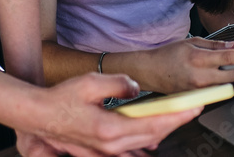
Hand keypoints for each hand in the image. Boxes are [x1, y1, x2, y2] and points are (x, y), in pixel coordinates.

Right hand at [20, 73, 199, 156]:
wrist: (40, 116)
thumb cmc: (61, 99)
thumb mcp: (90, 83)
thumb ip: (117, 83)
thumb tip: (137, 87)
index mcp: (110, 129)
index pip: (154, 123)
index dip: (177, 116)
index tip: (194, 107)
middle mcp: (112, 145)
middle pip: (154, 135)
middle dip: (175, 122)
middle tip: (192, 108)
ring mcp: (107, 151)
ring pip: (145, 143)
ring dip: (163, 130)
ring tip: (176, 116)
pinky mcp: (103, 151)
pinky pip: (132, 148)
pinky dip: (147, 139)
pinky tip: (154, 134)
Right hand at [133, 37, 233, 93]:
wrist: (150, 71)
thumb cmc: (167, 55)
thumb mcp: (190, 42)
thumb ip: (214, 45)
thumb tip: (233, 46)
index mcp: (198, 58)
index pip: (229, 58)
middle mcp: (200, 76)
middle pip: (232, 76)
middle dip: (233, 68)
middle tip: (222, 61)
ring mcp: (198, 89)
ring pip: (224, 84)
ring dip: (222, 76)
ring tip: (207, 69)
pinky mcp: (197, 98)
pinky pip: (214, 90)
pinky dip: (213, 83)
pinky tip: (200, 77)